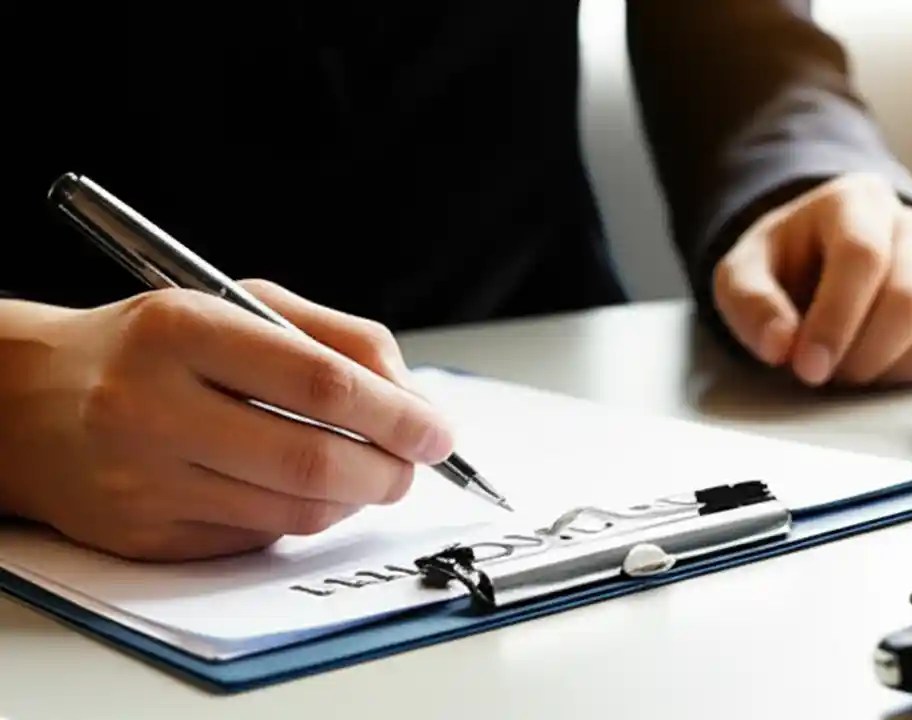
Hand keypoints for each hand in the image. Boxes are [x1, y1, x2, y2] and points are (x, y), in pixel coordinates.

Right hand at [0, 280, 452, 560]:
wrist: (31, 402)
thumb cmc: (155, 346)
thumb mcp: (241, 306)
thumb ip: (339, 341)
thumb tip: (414, 404)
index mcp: (181, 330)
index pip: (320, 381)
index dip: (396, 413)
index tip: (437, 430)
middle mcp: (151, 406)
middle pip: (312, 459)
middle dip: (389, 469)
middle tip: (415, 463)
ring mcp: (144, 480)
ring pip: (295, 512)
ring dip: (356, 499)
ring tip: (370, 474)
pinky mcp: (146, 537)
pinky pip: (260, 540)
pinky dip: (305, 519)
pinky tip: (304, 490)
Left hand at [712, 173, 911, 386]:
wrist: (815, 260)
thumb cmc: (783, 263)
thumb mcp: (741, 272)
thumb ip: (751, 302)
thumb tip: (781, 344)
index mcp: (855, 203)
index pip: (863, 256)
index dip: (836, 318)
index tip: (808, 365)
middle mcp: (910, 227)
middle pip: (911, 296)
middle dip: (862, 353)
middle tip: (822, 373)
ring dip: (884, 366)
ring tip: (843, 363)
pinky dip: (906, 371)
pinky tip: (872, 363)